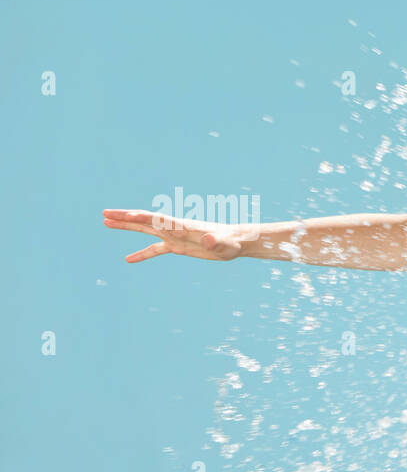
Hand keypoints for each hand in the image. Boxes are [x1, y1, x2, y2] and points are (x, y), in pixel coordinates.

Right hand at [103, 209, 257, 261]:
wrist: (236, 242)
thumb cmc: (231, 242)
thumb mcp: (223, 244)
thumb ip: (214, 241)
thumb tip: (206, 239)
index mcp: (182, 226)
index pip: (158, 220)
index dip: (142, 218)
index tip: (124, 215)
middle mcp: (174, 228)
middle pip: (145, 221)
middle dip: (125, 218)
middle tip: (104, 213)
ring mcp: (174, 237)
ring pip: (145, 231)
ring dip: (126, 227)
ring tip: (106, 222)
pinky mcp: (177, 247)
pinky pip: (155, 249)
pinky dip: (142, 254)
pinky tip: (128, 259)